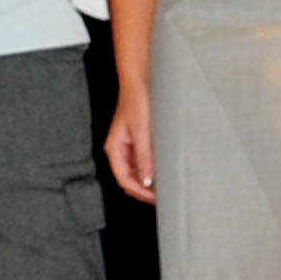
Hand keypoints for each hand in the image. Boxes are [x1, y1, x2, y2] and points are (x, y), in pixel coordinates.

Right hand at [105, 85, 156, 204]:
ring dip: (148, 181)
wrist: (139, 81)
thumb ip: (144, 157)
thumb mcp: (142, 131)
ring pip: (136, 172)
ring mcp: (128, 146)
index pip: (124, 179)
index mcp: (114, 149)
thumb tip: (146, 181)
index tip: (156, 198)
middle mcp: (119, 150)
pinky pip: (142, 162)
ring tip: (166, 186)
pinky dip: (151, 169)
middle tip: (163, 197)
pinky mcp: (137, 140)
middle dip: (143, 190)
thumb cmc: (136, 101)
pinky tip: (164, 170)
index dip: (139, 192)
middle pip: (128, 179)